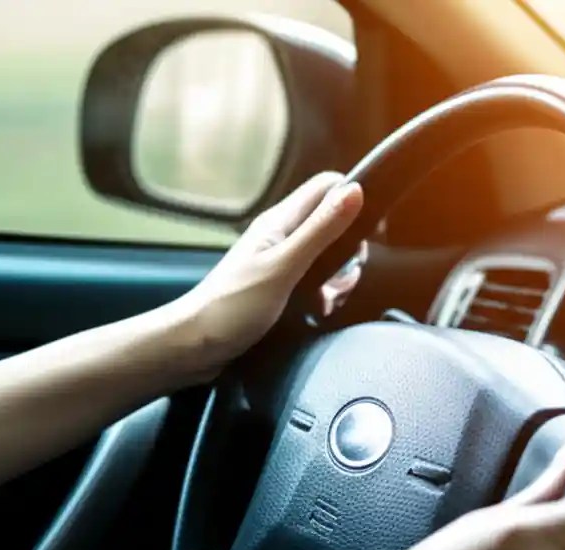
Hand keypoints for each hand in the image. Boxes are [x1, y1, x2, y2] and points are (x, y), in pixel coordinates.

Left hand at [168, 172, 364, 378]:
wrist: (194, 346)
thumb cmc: (230, 307)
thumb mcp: (284, 267)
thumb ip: (320, 231)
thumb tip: (355, 191)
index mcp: (280, 222)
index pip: (328, 187)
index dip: (353, 200)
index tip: (369, 232)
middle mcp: (282, 237)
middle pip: (335, 226)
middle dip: (351, 252)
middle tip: (342, 278)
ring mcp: (281, 263)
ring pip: (330, 259)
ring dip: (338, 281)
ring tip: (325, 301)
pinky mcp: (281, 289)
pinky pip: (317, 285)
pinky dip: (325, 298)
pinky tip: (315, 313)